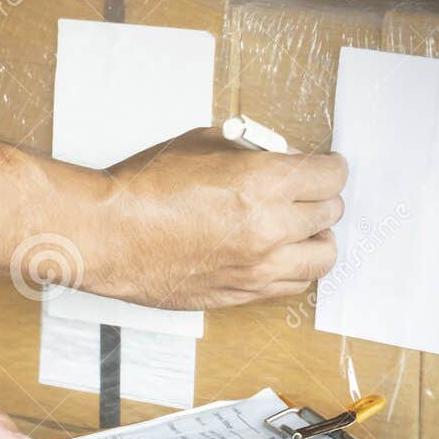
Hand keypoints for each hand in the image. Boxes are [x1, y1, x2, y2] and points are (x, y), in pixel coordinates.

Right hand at [74, 128, 347, 309]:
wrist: (106, 235)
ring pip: (322, 258)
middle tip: (305, 194)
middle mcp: (268, 229)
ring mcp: (256, 269)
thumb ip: (250, 150)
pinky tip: (276, 255)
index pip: (331, 176)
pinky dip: (292, 268)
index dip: (329, 168)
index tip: (324, 168)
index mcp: (264, 183)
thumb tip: (276, 156)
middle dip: (320, 199)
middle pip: (330, 214)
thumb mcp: (202, 144)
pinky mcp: (239, 295)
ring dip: (315, 239)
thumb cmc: (142, 188)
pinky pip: (291, 286)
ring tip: (298, 230)